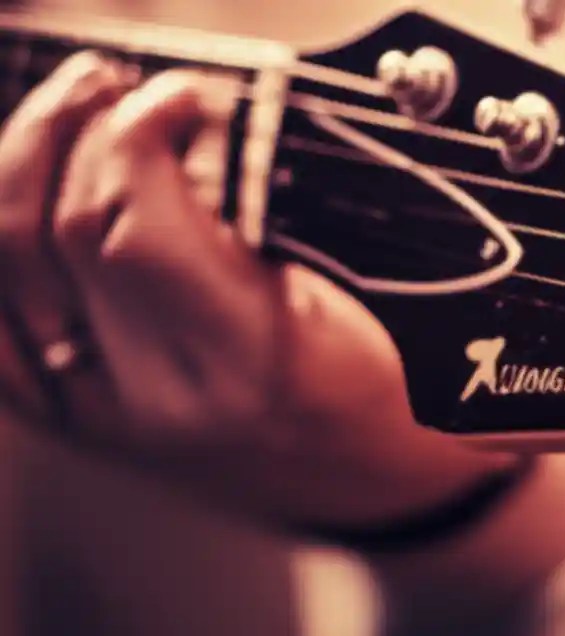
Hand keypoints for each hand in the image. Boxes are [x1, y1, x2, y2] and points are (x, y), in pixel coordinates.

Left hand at [0, 52, 518, 527]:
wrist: (378, 483)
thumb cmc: (394, 388)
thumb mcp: (367, 295)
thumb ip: (268, 215)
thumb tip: (188, 128)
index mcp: (254, 367)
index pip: (134, 235)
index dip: (137, 138)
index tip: (181, 94)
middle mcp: (164, 403)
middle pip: (59, 239)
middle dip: (74, 135)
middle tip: (117, 89)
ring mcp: (107, 418)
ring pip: (6, 269)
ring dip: (24, 168)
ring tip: (73, 117)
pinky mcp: (77, 422)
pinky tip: (28, 198)